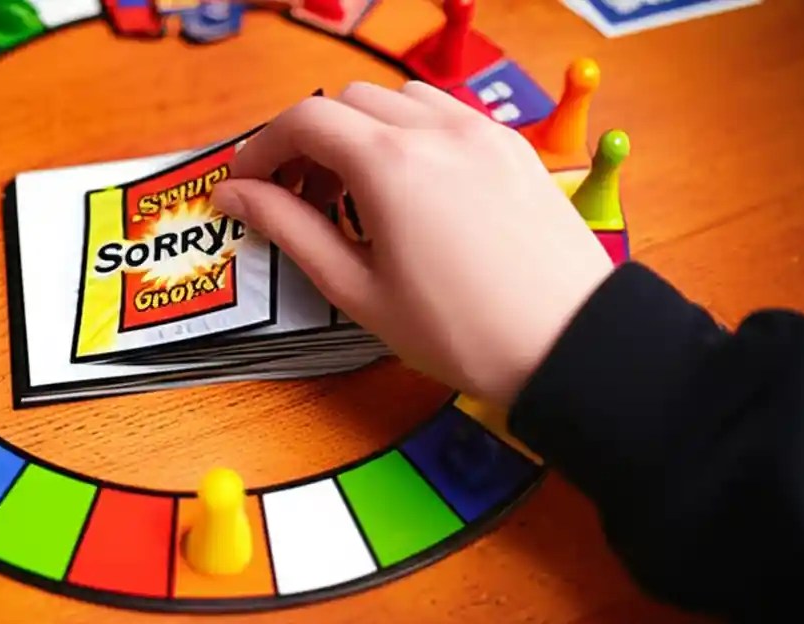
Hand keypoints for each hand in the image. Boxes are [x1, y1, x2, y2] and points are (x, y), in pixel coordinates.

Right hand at [211, 81, 613, 405]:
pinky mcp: (513, 145)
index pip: (304, 120)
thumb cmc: (461, 330)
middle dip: (310, 141)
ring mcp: (481, 130)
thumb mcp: (358, 290)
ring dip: (361, 132)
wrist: (568, 343)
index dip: (262, 147)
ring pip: (397, 100)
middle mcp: (435, 129)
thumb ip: (290, 230)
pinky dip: (410, 134)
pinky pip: (445, 113)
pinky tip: (413, 189)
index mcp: (390, 164)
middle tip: (300, 199)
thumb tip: (236, 196)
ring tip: (358, 195)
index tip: (247, 183)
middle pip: (346, 102)